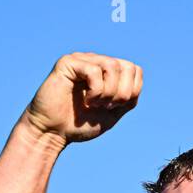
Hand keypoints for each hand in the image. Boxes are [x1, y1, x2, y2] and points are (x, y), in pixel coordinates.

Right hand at [23, 52, 141, 145]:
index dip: (132, 91)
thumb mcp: (113, 113)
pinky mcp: (68, 62)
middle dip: (122, 93)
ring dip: (109, 92)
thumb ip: (127, 98)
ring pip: (112, 66)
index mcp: (106, 72)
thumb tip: (138, 77)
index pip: (135, 70)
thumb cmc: (80, 125)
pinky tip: (86, 101)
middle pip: (127, 66)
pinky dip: (96, 91)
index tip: (116, 107)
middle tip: (106, 106)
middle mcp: (95, 62)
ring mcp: (81, 60)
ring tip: (95, 104)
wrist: (54, 132)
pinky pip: (94, 70)